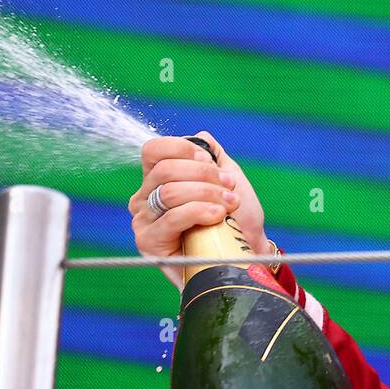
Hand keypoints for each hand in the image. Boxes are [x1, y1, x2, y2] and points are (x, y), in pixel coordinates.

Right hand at [129, 131, 269, 288]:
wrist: (245, 251)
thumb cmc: (236, 216)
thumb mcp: (227, 177)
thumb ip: (212, 154)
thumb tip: (200, 137)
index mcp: (158, 178)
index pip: (154, 150)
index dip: (184, 150)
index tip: (211, 162)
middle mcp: (145, 197)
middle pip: (165, 170)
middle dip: (204, 175)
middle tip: (229, 187)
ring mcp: (144, 219)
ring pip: (169, 192)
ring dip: (206, 194)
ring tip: (228, 204)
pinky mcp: (149, 242)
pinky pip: (172, 218)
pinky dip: (199, 212)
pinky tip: (217, 216)